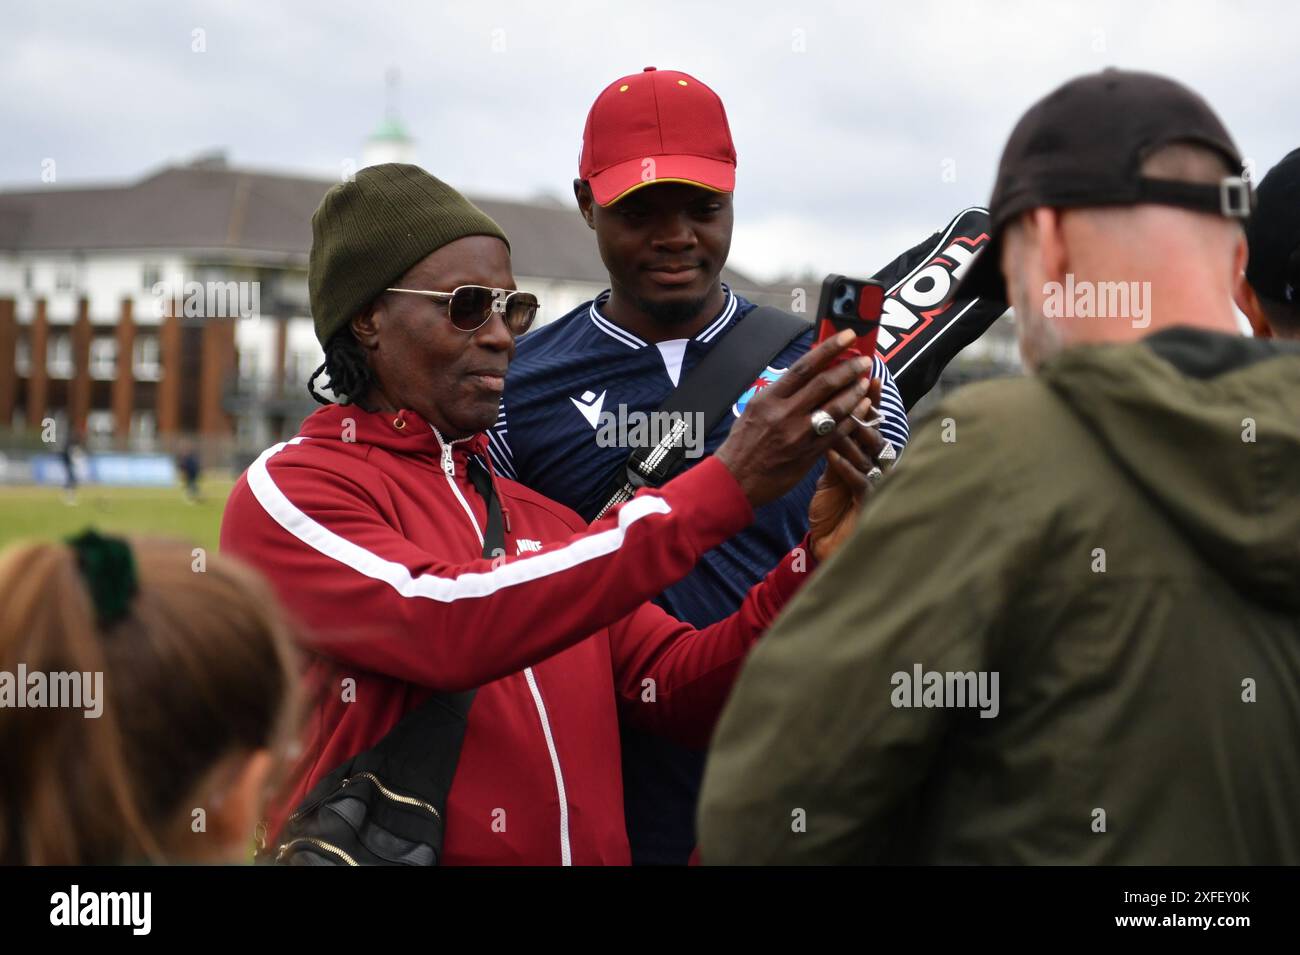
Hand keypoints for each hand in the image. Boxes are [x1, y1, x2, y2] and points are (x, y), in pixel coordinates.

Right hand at [714, 330, 875, 509]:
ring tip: (865, 381)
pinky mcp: (808, 454)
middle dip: (848, 369)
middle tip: (864, 360)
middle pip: (824, 384)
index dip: (828, 348)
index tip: (847, 336)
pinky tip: (862, 408)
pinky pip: (837, 433)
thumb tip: (804, 374)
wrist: (734, 481)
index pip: (803, 367)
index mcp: (769, 399)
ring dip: (854, 392)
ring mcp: (798, 435)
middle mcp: (784, 414)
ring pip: (835, 408)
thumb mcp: (755, 409)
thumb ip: (779, 393)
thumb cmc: (743, 444)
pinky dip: (853, 418)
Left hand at [809, 378, 886, 561]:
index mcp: (865, 454)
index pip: (869, 421)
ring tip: (843, 416)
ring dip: (856, 434)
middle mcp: (875, 465)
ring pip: (871, 453)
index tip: (865, 373)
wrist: (828, 543)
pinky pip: (861, 481)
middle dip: (866, 407)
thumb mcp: (830, 468)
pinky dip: (846, 467)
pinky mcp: (869, 503)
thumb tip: (821, 407)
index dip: (869, 397)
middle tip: (856, 387)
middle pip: (875, 430)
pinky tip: (832, 454)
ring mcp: (875, 483)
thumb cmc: (831, 504)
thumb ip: (831, 439)